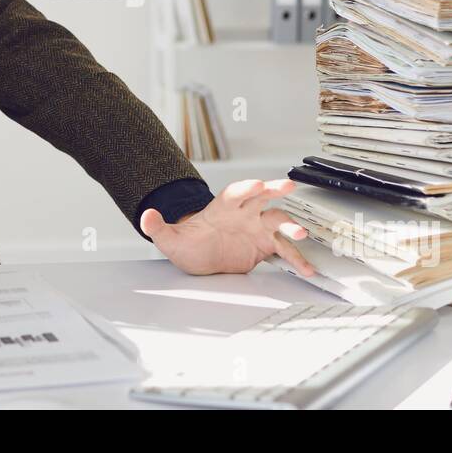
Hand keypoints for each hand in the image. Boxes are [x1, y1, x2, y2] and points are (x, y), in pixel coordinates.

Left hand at [140, 179, 314, 278]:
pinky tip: (306, 268)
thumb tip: (145, 217)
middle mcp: (244, 213)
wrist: (199, 256)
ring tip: (300, 234)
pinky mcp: (264, 246)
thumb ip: (158, 227)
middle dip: (274, 190)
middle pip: (262, 197)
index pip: (236, 192)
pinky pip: (283, 250)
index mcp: (223, 207)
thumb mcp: (169, 238)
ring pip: (278, 222)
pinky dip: (295, 259)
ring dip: (290, 227)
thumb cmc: (188, 242)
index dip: (247, 187)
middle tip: (287, 187)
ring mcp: (256, 228)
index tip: (257, 184)